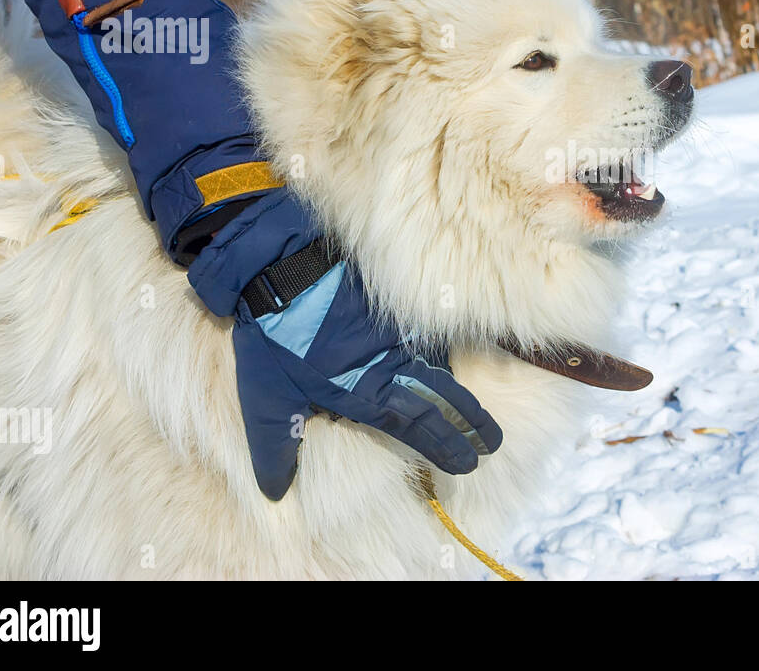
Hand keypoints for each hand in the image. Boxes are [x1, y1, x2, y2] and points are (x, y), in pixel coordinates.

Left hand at [189, 191, 501, 499]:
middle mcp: (390, 365)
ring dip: (462, 395)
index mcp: (364, 392)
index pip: (415, 426)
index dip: (444, 446)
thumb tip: (275, 492)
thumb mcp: (265, 397)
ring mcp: (397, 335)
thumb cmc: (273, 334)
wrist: (283, 265)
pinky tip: (450, 368)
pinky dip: (443, 357)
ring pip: (439, 369)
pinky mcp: (394, 309)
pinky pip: (427, 338)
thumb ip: (276, 445)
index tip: (469, 464)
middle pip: (440, 400)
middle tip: (493, 445)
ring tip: (482, 416)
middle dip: (469, 424)